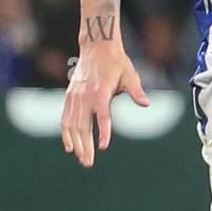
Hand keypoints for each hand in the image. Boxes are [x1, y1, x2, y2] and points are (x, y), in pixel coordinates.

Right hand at [61, 45, 148, 167]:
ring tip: (81, 159)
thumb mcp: (130, 75)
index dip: (103, 132)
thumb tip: (146, 104)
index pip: (102, 116)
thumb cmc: (117, 63)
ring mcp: (75, 97)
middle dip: (85, 146)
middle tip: (89, 163)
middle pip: (83, 126)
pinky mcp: (69, 96)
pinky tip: (69, 147)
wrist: (96, 47)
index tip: (103, 147)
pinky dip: (66, 133)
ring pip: (71, 125)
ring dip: (75, 144)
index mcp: (101, 92)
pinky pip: (65, 118)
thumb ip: (136, 92)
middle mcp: (85, 96)